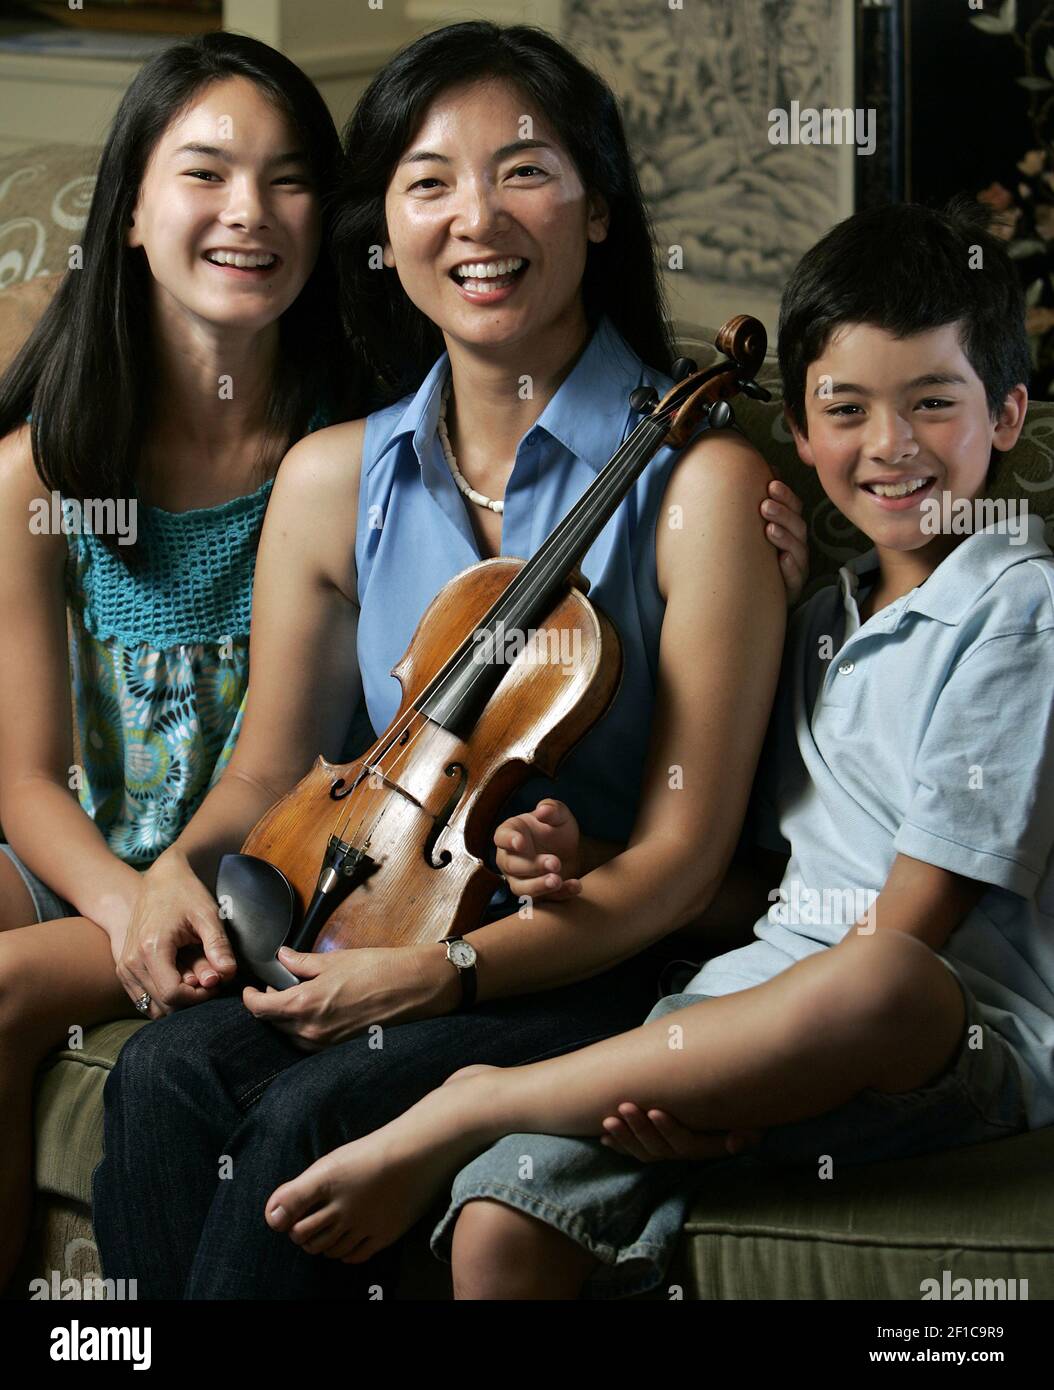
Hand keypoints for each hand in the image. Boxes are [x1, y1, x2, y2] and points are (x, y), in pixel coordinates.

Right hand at [116, 850, 237, 1017]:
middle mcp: (131, 962)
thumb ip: (218, 946)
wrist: (160, 879)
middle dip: (190, 998)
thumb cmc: (185, 894)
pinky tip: (181, 976)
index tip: (215, 981)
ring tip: (194, 974)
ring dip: (177, 999)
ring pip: (152, 1006)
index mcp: (151, 949)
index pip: (173, 995)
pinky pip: (143, 998)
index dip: (199, 996)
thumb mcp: (207, 915)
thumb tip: (227, 975)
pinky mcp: (124, 969)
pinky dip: (163, 996)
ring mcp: (124, 967)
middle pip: (163, 1004)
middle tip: (208, 976)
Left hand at [241, 943, 437, 1050]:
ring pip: (289, 1035)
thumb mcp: (334, 960)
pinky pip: (308, 1042)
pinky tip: (315, 1012)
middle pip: (272, 1023)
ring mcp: (325, 1043)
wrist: (412, 987)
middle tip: (274, 987)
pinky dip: (303, 1029)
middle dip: (268, 1005)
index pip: (260, 1009)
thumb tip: (282, 957)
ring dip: (285, 1019)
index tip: (250, 988)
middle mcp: (311, 1030)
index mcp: (305, 1004)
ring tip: (295, 998)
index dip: (249, 998)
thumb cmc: (377, 970)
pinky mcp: (339, 1048)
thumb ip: (302, 962)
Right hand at [494, 798, 581, 901]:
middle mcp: (509, 858)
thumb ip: (552, 809)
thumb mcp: (560, 815)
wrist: (571, 851)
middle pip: (511, 865)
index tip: (521, 842)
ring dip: (539, 886)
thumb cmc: (557, 829)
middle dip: (532, 866)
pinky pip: (544, 899)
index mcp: (511, 834)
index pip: (501, 837)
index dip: (509, 840)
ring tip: (557, 880)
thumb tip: (542, 810)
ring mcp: (519, 879)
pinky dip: (560, 894)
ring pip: (521, 888)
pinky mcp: (535, 894)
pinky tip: (575, 885)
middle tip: (554, 862)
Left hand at [599, 1102, 763, 1161]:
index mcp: (703, 1145)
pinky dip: (619, 1146)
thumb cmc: (738, 1114)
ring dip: (625, 1137)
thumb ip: (748, 1132)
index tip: (655, 1110)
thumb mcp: (750, 1123)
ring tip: (609, 1120)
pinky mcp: (653, 1149)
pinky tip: (604, 1138)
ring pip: (643, 1152)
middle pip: (659, 1147)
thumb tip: (738, 1141)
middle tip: (625, 1106)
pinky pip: (634, 1153)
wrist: (729, 1123)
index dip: (669, 1130)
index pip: (685, 1143)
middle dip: (640, 1128)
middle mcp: (682, 1153)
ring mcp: (666, 1153)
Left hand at [760, 480, 807, 604]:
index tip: (771, 485)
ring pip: (797, 550)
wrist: (751, 596)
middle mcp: (796, 546)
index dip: (786, 496)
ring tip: (769, 529)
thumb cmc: (754, 557)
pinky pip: (794, 578)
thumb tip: (763, 473)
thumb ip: (761, 504)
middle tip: (764, 506)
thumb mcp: (755, 529)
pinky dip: (789, 568)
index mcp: (789, 529)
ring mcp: (796, 567)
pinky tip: (782, 559)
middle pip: (797, 526)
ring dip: (785, 537)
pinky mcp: (792, 588)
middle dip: (783, 513)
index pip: (794, 508)